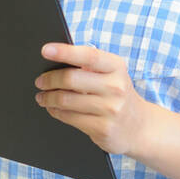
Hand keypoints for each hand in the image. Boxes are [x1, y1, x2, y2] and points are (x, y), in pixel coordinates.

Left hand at [34, 43, 151, 155]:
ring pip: (67, 100)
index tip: (46, 50)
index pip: (88, 56)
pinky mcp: (103, 128)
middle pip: (71, 79)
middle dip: (49, 80)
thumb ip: (90, 66)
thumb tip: (57, 61)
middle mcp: (116, 87)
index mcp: (117, 67)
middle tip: (39, 81)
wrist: (139, 127)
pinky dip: (56, 112)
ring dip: (48, 98)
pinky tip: (53, 108)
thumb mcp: (112, 75)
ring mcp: (110, 109)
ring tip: (42, 97)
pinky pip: (70, 118)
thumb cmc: (118, 94)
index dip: (65, 52)